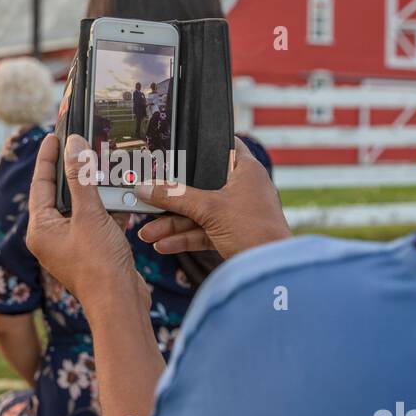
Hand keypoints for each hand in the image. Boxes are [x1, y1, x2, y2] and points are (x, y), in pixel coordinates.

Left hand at [26, 133, 146, 312]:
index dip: (47, 158)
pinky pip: (94, 221)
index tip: (52, 137)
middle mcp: (51, 237)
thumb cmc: (98, 266)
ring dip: (91, 189)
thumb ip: (81, 179)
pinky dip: (105, 208)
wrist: (119, 303)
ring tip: (101, 166)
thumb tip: (73, 147)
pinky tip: (119, 196)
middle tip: (78, 145)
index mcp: (41, 229)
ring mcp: (70, 245)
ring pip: (79, 207)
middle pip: (58, 194)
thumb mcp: (89, 215)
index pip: (40, 184)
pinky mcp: (89, 251)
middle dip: (71, 171)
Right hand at [133, 137, 291, 259]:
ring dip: (173, 223)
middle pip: (201, 185)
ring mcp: (237, 212)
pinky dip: (185, 238)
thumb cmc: (253, 230)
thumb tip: (144, 189)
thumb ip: (175, 197)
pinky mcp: (232, 234)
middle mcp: (242, 188)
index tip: (176, 148)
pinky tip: (163, 245)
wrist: (270, 272)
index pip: (223, 146)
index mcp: (246, 170)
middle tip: (149, 199)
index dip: (201, 144)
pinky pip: (203, 231)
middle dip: (173, 198)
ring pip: (199, 212)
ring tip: (147, 233)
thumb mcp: (209, 209)